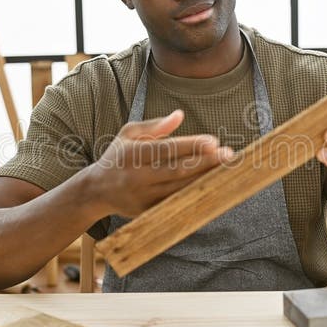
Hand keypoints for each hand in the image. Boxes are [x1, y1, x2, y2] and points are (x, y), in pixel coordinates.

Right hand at [86, 109, 232, 217]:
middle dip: (206, 162)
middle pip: (177, 170)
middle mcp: (137, 177)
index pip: (166, 149)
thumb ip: (155, 125)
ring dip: (205, 179)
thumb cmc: (118, 157)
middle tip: (229, 155)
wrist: (97, 191)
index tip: (213, 141)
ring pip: (180, 188)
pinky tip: (213, 187)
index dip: (191, 146)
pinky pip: (177, 203)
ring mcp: (143, 197)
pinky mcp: (149, 211)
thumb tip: (180, 115)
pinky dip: (195, 195)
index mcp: (132, 154)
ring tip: (227, 169)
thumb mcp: (129, 134)